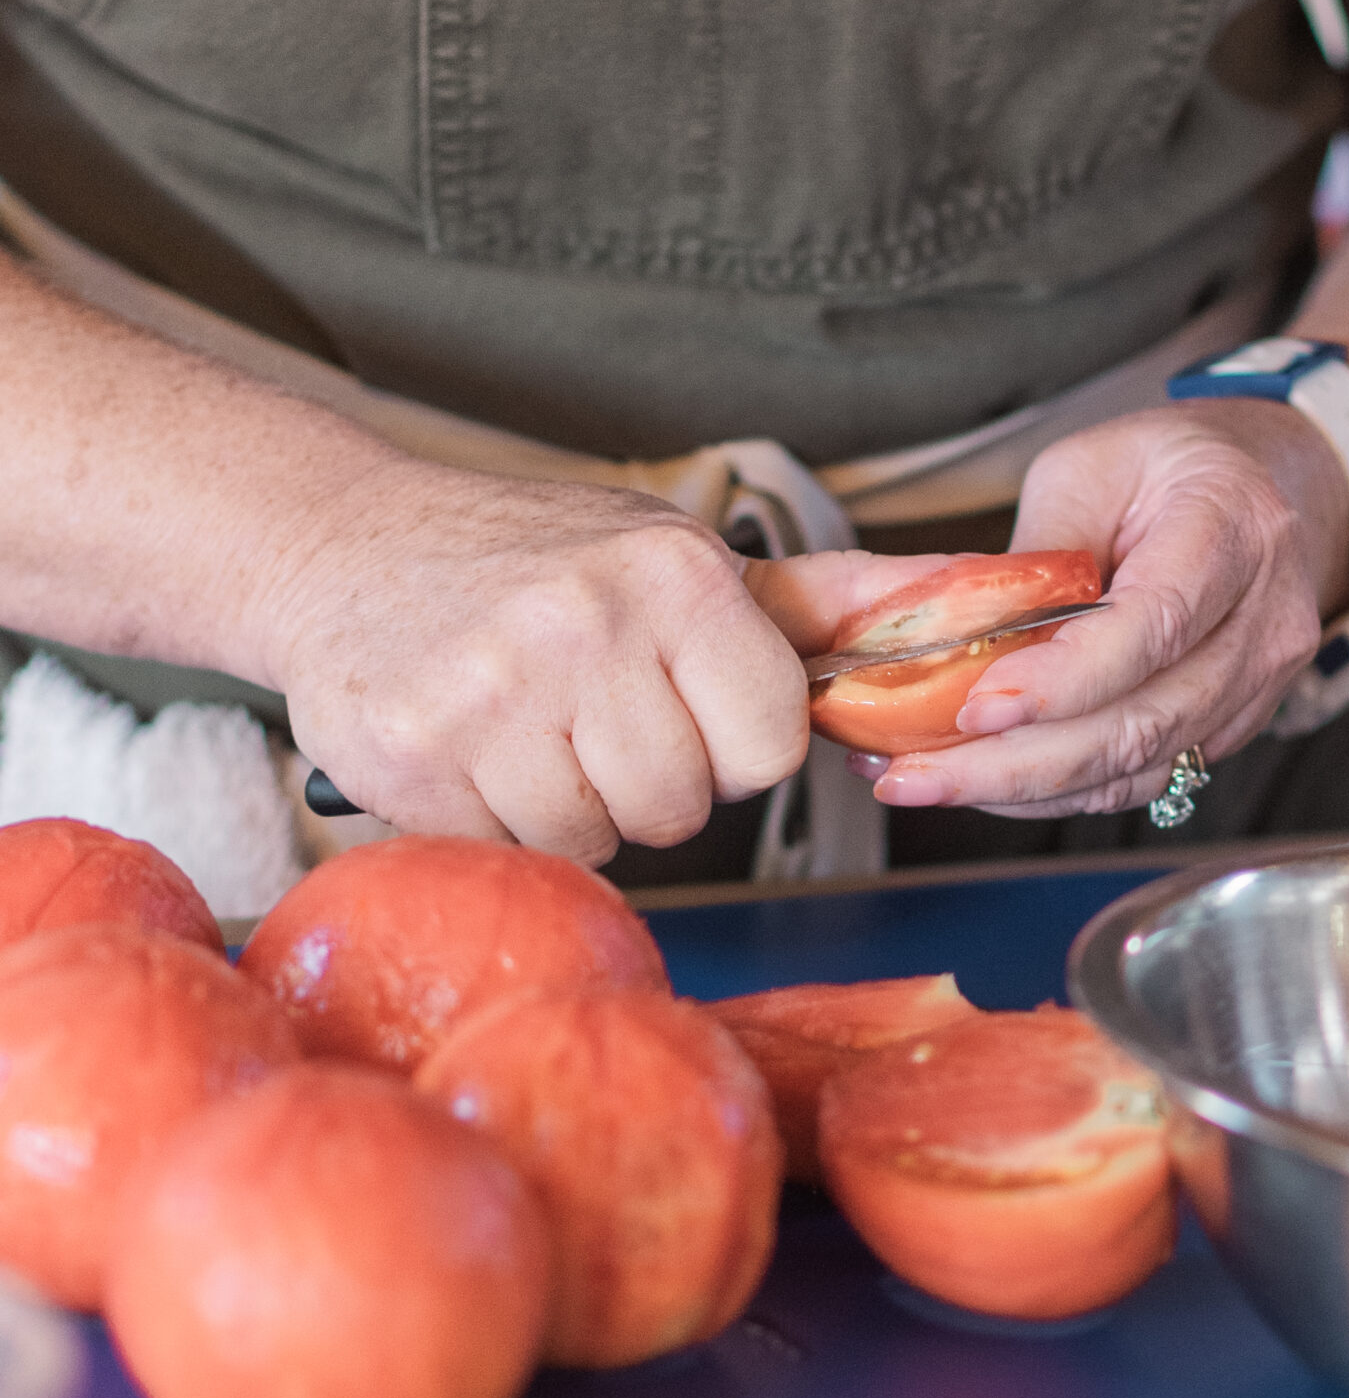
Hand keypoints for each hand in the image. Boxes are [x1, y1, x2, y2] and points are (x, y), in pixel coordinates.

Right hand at [248, 453, 831, 862]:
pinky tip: (469, 751)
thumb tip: (958, 600)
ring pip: (599, 842)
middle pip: (684, 808)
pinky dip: (493, 822)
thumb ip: (814, 601)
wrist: (341, 545)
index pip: (771, 746)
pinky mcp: (414, 756)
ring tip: (525, 730)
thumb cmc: (532, 559)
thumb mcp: (672, 555)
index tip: (677, 706)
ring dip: (569, 809)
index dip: (728, 746)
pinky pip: (510, 853)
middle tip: (585, 717)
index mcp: (676, 575)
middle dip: (645, 782)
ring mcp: (493, 694)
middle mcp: (588, 625)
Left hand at [846, 403, 1348, 819]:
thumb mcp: (1087, 466)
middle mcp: (1262, 620)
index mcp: (1232, 529)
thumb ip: (1036, 554)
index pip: (1151, 626)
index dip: (1063, 680)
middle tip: (914, 776)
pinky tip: (991, 781)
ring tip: (929, 782)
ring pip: (1139, 766)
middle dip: (1017, 763)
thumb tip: (956, 634)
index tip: (975, 706)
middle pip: (1142, 721)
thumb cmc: (1165, 467)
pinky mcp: (1232, 724)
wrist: (1260, 486)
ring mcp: (1258, 683)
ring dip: (1026, 789)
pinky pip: (1144, 778)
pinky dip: (1062, 791)